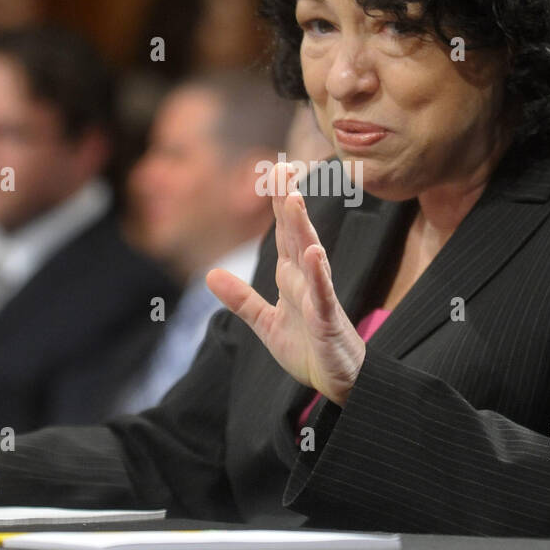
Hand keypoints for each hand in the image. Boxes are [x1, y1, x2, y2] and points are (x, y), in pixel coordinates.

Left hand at [206, 166, 364, 404]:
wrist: (339, 382)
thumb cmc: (309, 349)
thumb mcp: (266, 324)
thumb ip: (241, 299)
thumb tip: (210, 274)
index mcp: (292, 277)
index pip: (283, 233)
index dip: (277, 202)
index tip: (273, 170)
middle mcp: (307, 280)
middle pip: (296, 234)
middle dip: (287, 201)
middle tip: (281, 167)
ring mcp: (319, 298)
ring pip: (309, 256)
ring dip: (302, 228)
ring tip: (293, 199)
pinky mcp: (328, 321)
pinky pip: (323, 295)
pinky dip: (319, 274)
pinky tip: (315, 253)